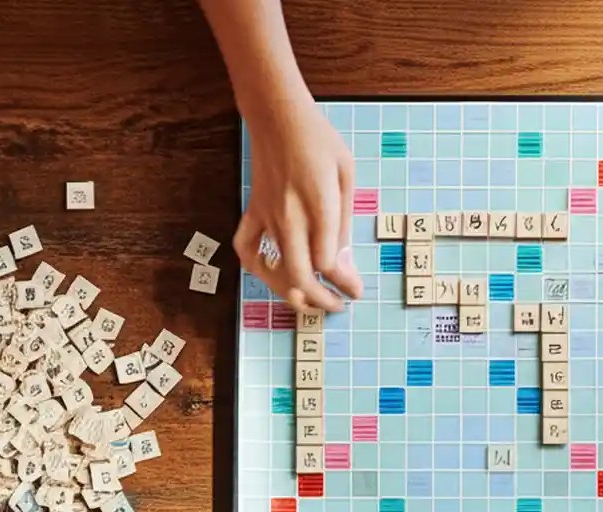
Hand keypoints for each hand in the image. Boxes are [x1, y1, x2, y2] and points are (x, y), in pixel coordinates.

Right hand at [234, 92, 362, 311]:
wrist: (277, 116)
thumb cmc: (319, 141)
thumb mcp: (346, 175)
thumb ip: (343, 221)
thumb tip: (342, 261)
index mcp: (318, 206)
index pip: (328, 262)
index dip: (344, 283)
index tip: (356, 291)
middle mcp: (290, 216)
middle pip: (300, 275)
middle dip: (321, 300)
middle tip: (337, 305)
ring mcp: (267, 215)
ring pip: (273, 269)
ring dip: (292, 293)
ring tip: (310, 301)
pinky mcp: (253, 210)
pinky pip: (246, 247)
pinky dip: (255, 267)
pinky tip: (271, 275)